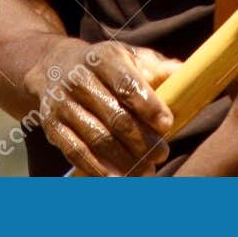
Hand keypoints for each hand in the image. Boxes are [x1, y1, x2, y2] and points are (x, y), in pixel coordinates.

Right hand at [28, 39, 181, 176]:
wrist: (51, 66)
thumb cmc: (103, 65)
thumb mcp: (128, 57)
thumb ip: (157, 67)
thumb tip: (185, 74)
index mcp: (103, 58)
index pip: (127, 84)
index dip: (149, 106)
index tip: (167, 124)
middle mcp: (79, 79)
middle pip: (114, 116)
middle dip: (141, 140)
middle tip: (162, 154)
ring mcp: (63, 104)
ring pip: (97, 138)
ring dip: (124, 160)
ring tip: (146, 172)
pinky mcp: (52, 126)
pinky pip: (76, 152)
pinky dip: (98, 170)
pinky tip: (118, 180)